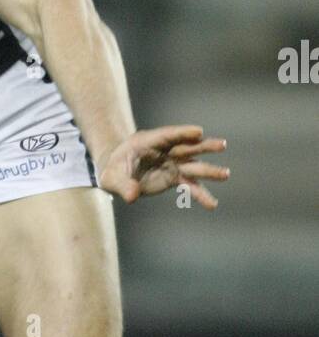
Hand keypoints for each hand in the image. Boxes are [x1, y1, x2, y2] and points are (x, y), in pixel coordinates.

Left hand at [97, 125, 228, 209]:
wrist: (118, 173)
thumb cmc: (112, 170)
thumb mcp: (110, 177)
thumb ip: (121, 184)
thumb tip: (132, 196)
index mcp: (147, 142)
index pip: (168, 135)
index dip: (183, 133)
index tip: (199, 132)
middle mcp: (165, 151)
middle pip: (187, 147)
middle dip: (204, 147)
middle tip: (222, 145)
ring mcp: (172, 163)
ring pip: (193, 165)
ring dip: (209, 170)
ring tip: (226, 174)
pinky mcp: (174, 177)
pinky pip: (190, 186)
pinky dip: (200, 194)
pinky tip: (212, 204)